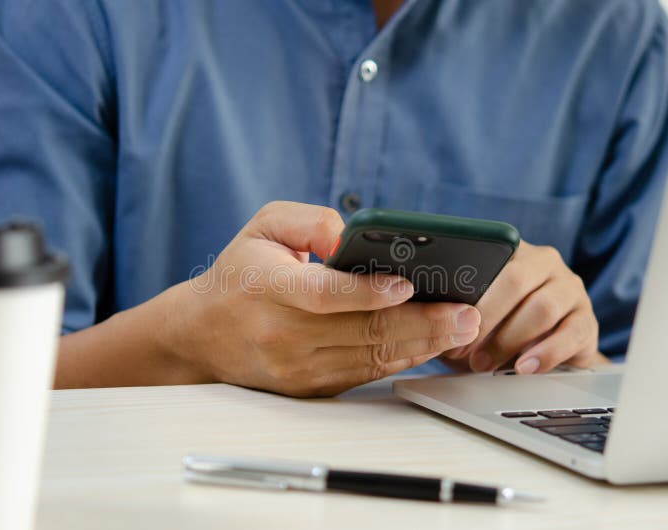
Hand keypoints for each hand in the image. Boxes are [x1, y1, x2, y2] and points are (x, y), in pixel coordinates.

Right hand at [158, 202, 481, 396]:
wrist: (203, 334)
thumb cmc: (241, 273)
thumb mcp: (263, 226)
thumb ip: (310, 221)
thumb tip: (351, 238)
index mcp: (269, 289)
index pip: (323, 295)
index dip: (367, 292)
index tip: (408, 284)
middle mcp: (282, 335)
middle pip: (360, 332)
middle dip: (421, 323)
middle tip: (465, 313)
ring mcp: (296, 368)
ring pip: (369, 358)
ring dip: (421, 345)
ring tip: (462, 328)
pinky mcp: (309, 388)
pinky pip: (363, 375)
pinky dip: (400, 360)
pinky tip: (430, 345)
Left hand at [443, 241, 608, 373]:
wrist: (541, 352)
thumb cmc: (496, 326)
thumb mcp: (472, 311)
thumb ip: (452, 302)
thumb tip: (420, 307)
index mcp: (513, 251)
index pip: (490, 258)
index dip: (467, 291)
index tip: (446, 317)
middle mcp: (545, 263)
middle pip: (516, 281)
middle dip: (485, 318)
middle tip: (462, 348)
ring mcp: (570, 290)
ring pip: (542, 308)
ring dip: (508, 340)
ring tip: (482, 363)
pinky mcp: (587, 321)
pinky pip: (570, 334)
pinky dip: (544, 354)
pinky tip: (522, 368)